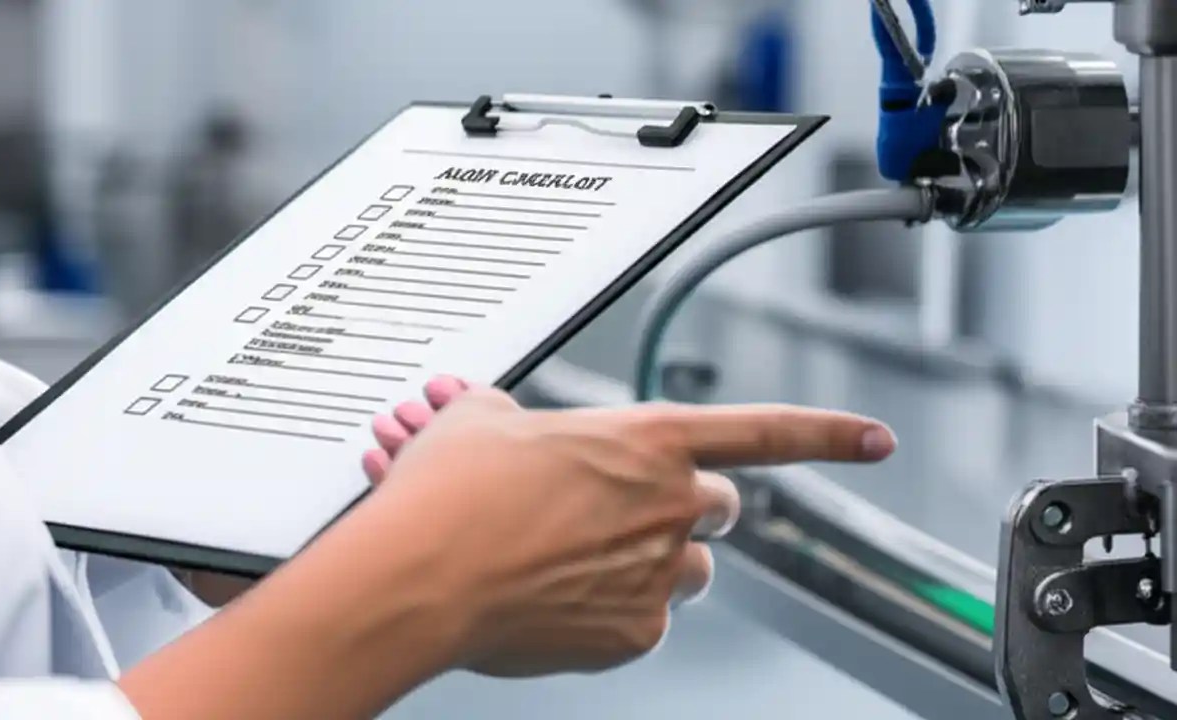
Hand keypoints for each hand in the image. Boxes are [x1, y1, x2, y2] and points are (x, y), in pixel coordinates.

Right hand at [364, 389, 895, 676]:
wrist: (420, 575)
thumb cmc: (449, 494)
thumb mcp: (478, 422)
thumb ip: (510, 416)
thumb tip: (487, 417)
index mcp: (648, 439)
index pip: (766, 431)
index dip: (830, 433)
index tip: (876, 439)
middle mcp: (669, 505)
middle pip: (720, 507)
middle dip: (686, 507)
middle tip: (632, 509)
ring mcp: (657, 574)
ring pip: (687, 569)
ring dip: (654, 560)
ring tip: (583, 555)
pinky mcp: (635, 633)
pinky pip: (648, 620)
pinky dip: (615, 610)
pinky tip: (561, 598)